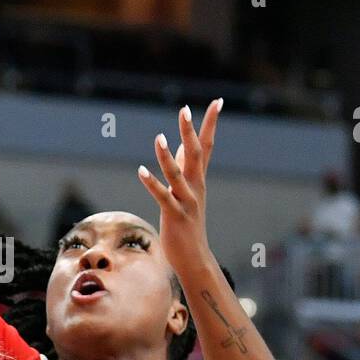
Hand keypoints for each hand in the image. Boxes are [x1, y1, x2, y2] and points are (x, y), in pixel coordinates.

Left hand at [138, 100, 221, 278]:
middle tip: (185, 109)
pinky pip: (163, 197)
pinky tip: (141, 171)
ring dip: (167, 157)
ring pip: (178, 175)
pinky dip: (152, 184)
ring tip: (158, 137)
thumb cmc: (187, 223)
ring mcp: (187, 202)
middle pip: (196, 154)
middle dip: (190, 132)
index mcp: (198, 179)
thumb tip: (180, 146)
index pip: (207, 145)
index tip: (218, 101)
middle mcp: (196, 187)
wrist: (194, 258)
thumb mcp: (186, 192)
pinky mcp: (175, 216)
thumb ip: (184, 168)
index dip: (211, 123)